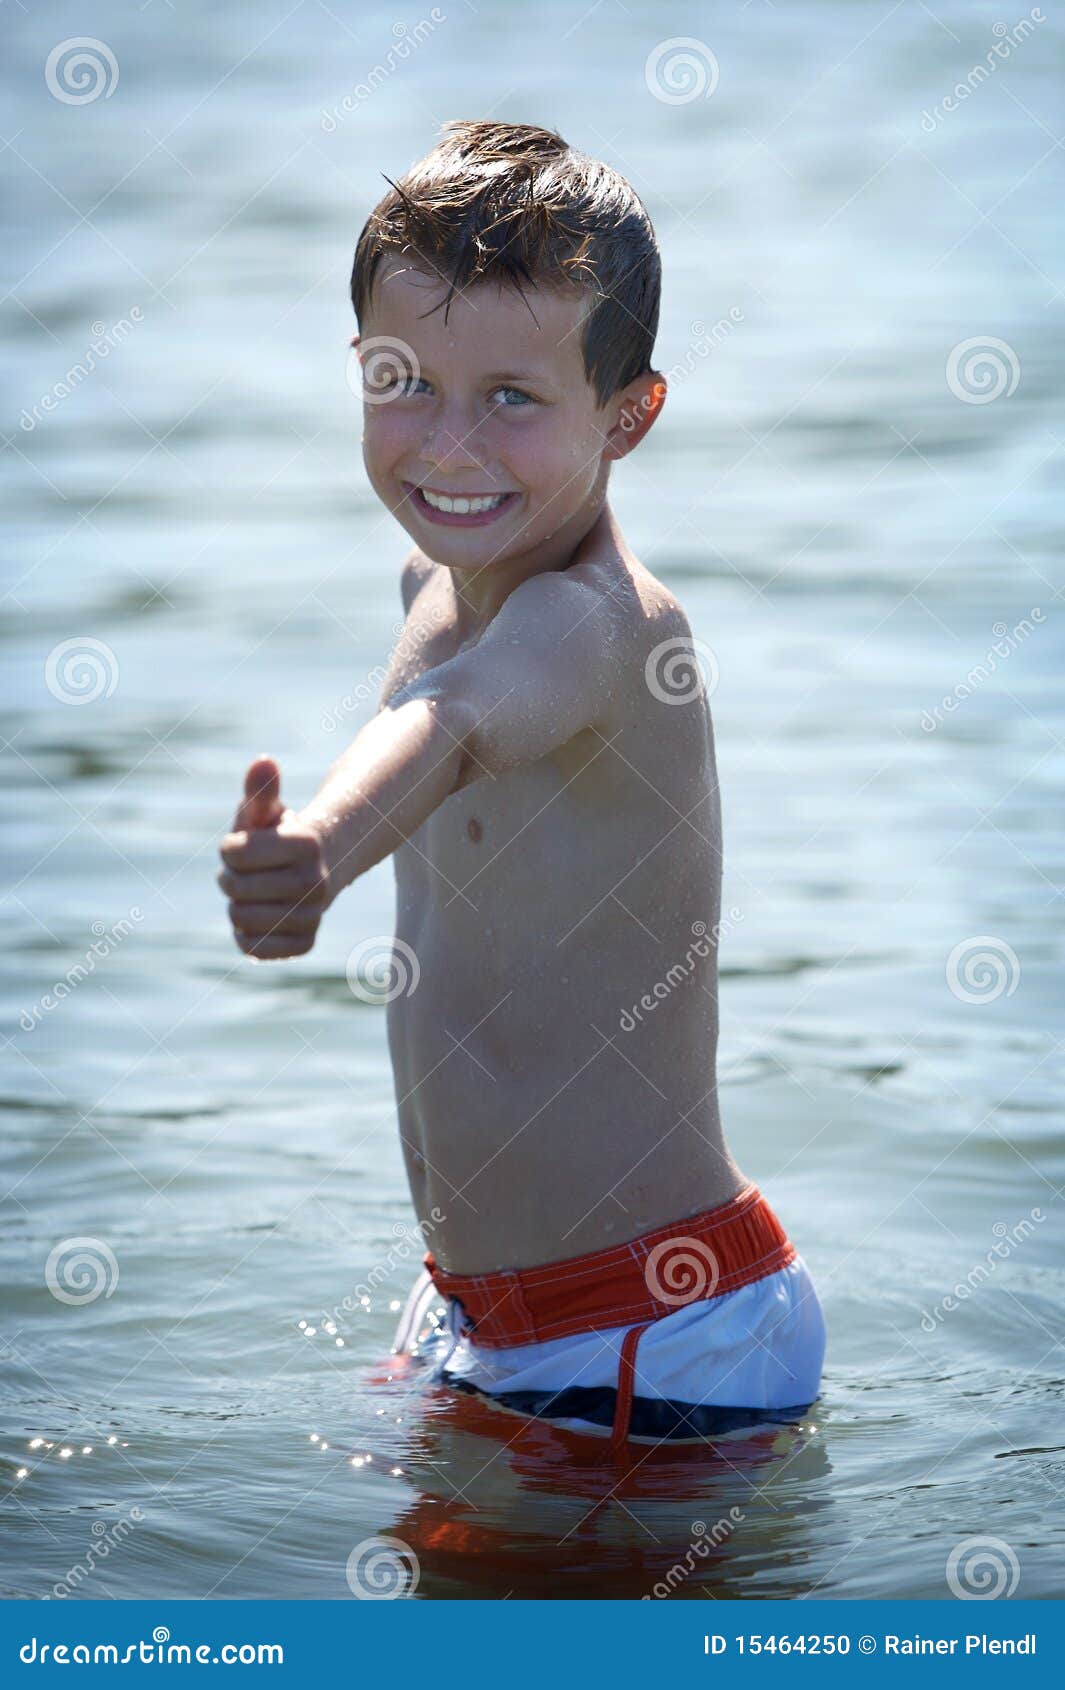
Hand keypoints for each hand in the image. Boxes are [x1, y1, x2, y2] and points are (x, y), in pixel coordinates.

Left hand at [217, 756, 329, 958]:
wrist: (314, 873)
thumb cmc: (278, 838)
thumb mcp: (265, 812)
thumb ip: (260, 789)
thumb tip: (263, 761)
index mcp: (306, 843)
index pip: (232, 854)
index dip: (230, 850)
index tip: (250, 846)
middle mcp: (317, 881)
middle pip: (233, 888)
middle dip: (231, 878)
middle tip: (252, 873)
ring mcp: (313, 916)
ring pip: (239, 919)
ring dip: (237, 906)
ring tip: (257, 894)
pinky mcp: (305, 943)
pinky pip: (252, 948)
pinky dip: (246, 935)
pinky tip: (261, 919)